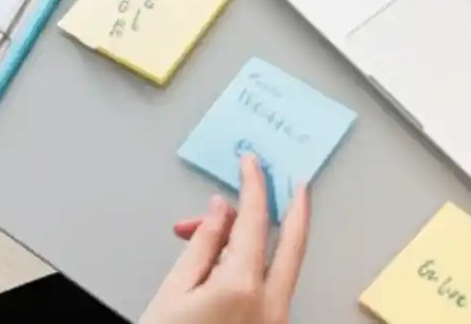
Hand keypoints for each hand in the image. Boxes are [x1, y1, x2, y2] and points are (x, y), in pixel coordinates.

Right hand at [141, 154, 310, 323]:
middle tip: (294, 180)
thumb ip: (203, 244)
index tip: (251, 162)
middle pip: (293, 241)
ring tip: (210, 232)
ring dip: (258, 240)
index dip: (254, 184)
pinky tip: (226, 260)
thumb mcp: (174, 290)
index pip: (255, 218)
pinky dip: (254, 266)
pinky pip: (271, 287)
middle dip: (295, 207)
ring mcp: (277, 321)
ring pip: (281, 265)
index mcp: (243, 286)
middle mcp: (271, 304)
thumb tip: (222, 209)